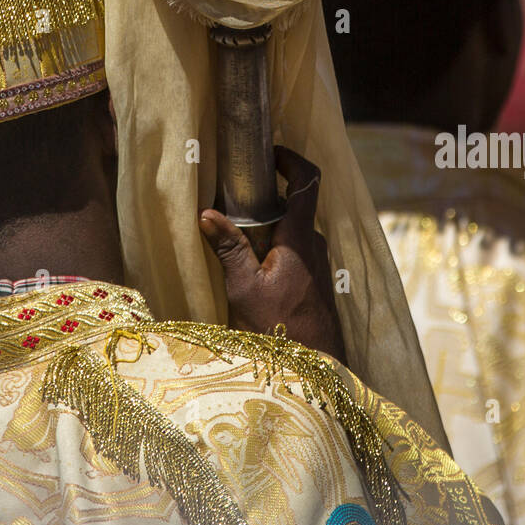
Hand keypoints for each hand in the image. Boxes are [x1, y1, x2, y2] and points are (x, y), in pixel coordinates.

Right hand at [198, 146, 345, 363]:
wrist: (316, 371)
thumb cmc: (279, 331)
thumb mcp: (244, 289)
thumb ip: (228, 248)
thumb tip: (206, 212)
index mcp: (299, 237)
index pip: (308, 180)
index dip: (292, 158)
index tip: (269, 153)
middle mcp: (315, 244)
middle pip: (294, 205)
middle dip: (266, 200)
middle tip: (234, 202)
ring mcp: (318, 263)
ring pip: (293, 231)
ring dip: (269, 228)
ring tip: (238, 239)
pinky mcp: (316, 281)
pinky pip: (296, 250)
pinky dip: (276, 248)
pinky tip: (253, 269)